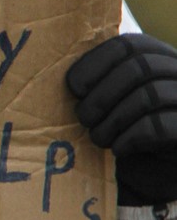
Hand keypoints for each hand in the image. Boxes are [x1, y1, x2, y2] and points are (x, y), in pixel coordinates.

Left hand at [67, 33, 176, 205]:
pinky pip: (160, 126)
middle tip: (83, 118)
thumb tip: (59, 67)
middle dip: (102, 95)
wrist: (149, 174)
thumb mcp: (107, 99)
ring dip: (113, 120)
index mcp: (156, 56)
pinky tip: (119, 149)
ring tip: (98, 137)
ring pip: (150, 95)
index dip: (95, 64)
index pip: (127, 45)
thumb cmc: (121, 130)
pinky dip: (131, 138)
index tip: (75, 89)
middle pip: (139, 67)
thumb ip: (95, 79)